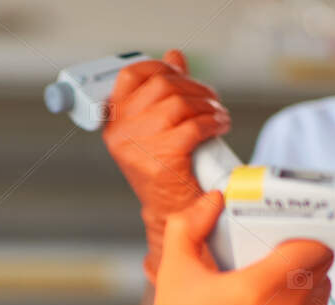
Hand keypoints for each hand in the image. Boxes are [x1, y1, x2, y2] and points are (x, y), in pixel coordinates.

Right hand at [103, 50, 230, 281]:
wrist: (172, 217)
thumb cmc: (166, 174)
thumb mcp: (158, 130)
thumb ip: (163, 92)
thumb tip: (175, 57)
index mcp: (114, 125)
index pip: (129, 77)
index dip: (159, 68)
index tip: (179, 73)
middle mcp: (121, 135)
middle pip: (162, 87)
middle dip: (194, 88)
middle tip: (211, 100)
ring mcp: (138, 148)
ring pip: (179, 104)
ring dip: (207, 105)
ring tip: (218, 115)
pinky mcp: (161, 159)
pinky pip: (193, 125)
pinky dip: (213, 122)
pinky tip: (220, 126)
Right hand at [108, 191, 332, 304]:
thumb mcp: (175, 275)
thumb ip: (190, 227)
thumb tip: (210, 203)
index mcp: (260, 288)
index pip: (315, 248)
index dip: (305, 241)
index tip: (291, 244)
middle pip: (321, 274)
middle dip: (301, 268)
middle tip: (274, 272)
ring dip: (303, 298)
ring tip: (271, 304)